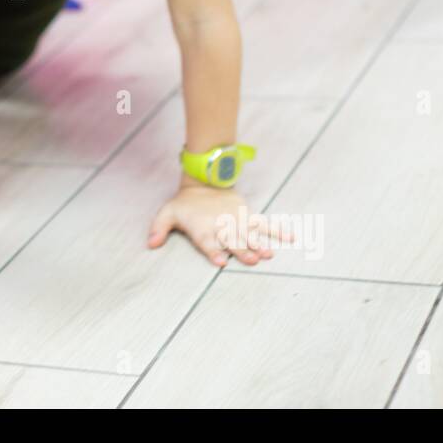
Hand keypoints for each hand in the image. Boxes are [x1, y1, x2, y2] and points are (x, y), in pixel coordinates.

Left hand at [147, 183, 291, 266]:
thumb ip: (158, 229)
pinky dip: (277, 230)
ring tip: (268, 254)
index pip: (207, 242)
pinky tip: (291, 239)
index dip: (213, 251)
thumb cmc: (185, 204)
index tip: (220, 261)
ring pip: (249, 233)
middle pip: (232, 240)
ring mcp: (236, 219)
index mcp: (202, 228)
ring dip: (259, 244)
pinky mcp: (247, 213)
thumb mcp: (167, 213)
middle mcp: (221, 225)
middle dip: (241, 250)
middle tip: (251, 260)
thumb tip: (150, 244)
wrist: (204, 181)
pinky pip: (264, 223)